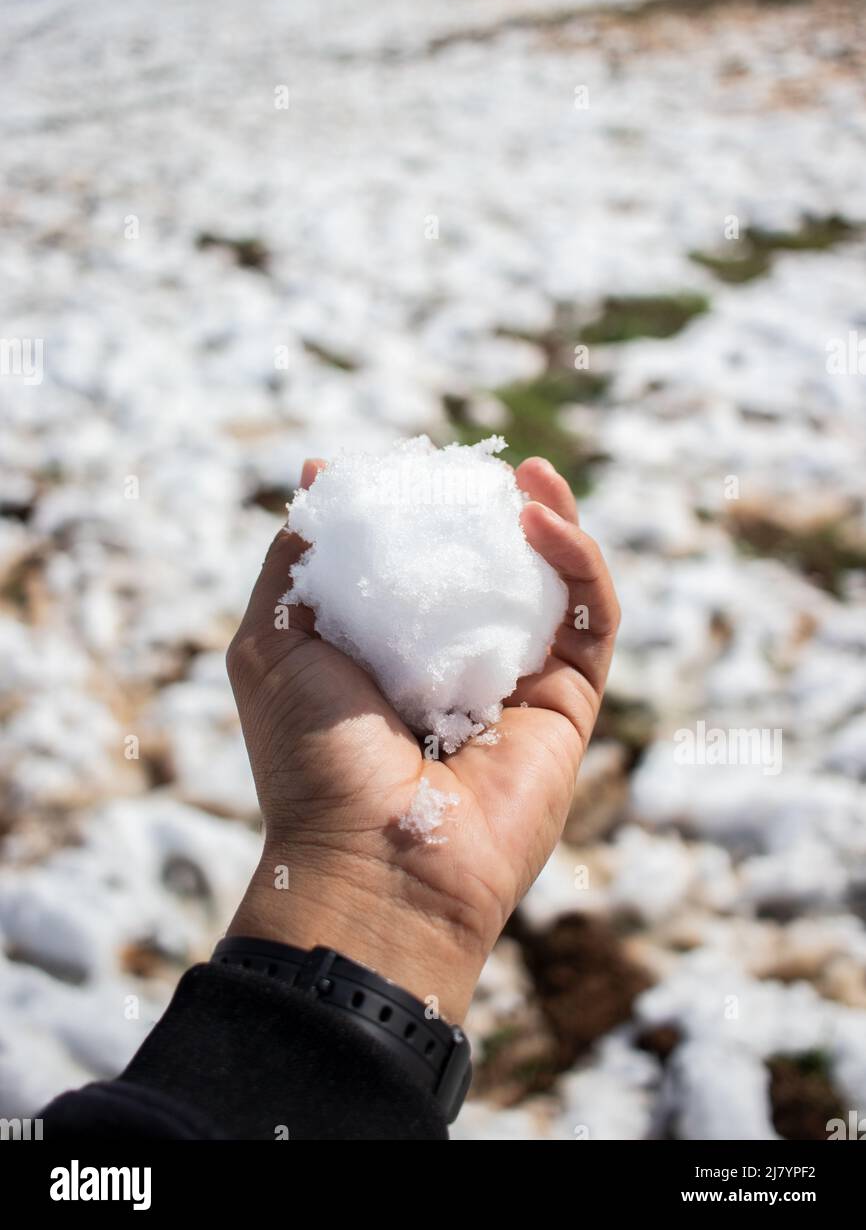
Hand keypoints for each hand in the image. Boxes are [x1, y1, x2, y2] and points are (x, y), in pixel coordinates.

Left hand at [226, 456, 619, 1021]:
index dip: (426, 510)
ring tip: (530, 476)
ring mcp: (516, 687)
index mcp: (388, 653)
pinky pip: (589, 622)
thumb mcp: (272, 642)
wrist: (371, 864)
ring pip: (552, 589)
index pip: (421, 564)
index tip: (419, 463)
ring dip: (552, 523)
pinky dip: (577, 564)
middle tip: (490, 464)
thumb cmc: (310, 758)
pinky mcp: (568, 706)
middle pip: (493, 570)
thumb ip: (297, 559)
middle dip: (495, 512)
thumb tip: (317, 472)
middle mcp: (455, 666)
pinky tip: (542, 521)